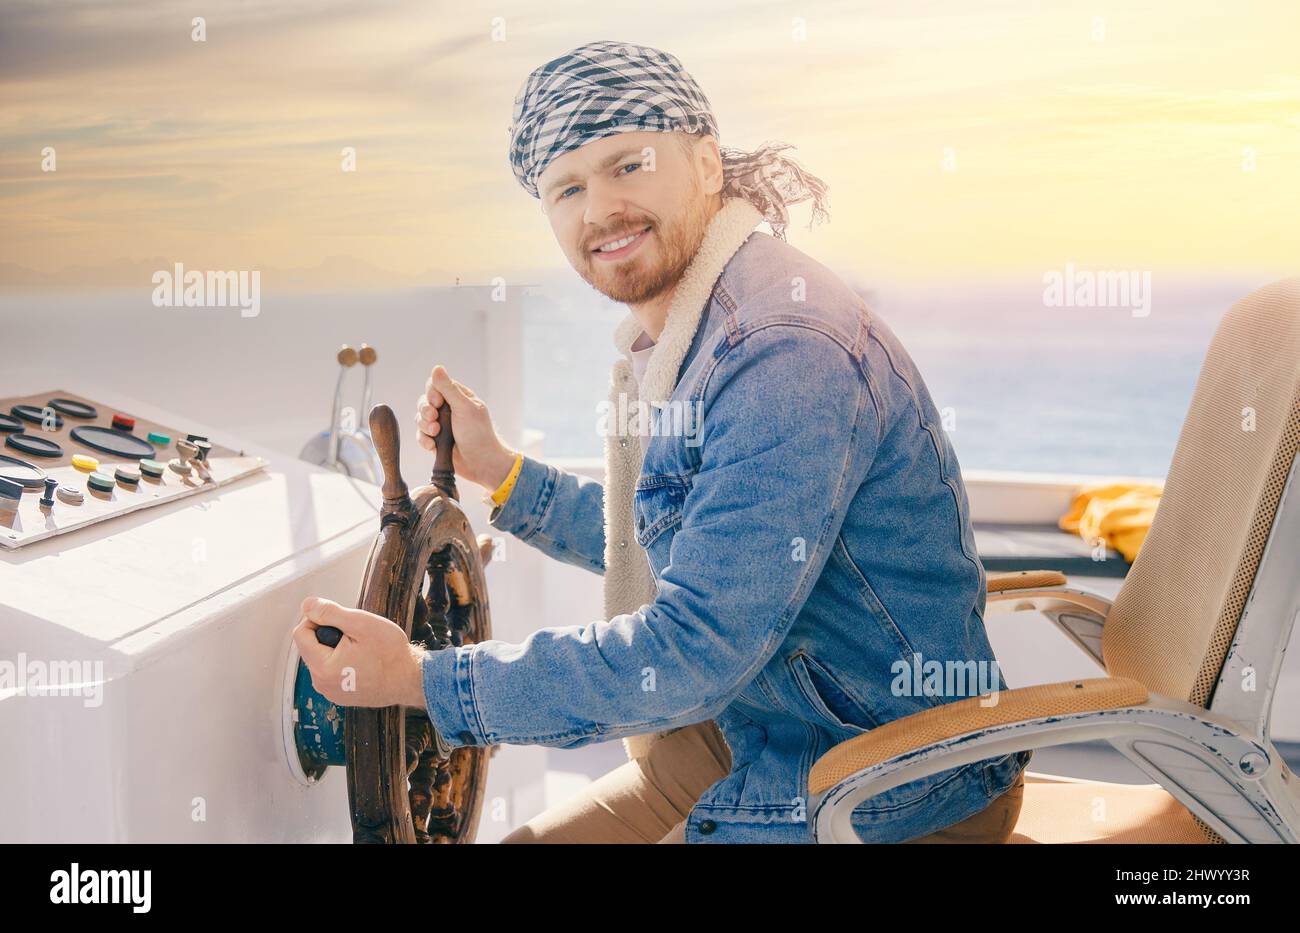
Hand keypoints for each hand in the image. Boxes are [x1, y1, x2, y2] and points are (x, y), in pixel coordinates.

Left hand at [292, 597, 427, 708]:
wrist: (411, 680)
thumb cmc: (391, 654)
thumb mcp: (361, 624)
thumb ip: (330, 613)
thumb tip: (308, 605)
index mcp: (323, 668)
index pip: (301, 633)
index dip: (318, 619)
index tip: (341, 621)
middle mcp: (322, 684)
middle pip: (311, 647)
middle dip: (330, 635)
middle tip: (356, 636)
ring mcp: (332, 693)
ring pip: (322, 659)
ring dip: (337, 649)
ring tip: (362, 650)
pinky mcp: (342, 696)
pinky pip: (333, 672)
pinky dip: (344, 663)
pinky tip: (364, 662)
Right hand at [415, 365, 516, 490]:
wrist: (481, 462)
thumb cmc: (478, 433)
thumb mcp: (464, 407)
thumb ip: (448, 388)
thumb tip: (437, 368)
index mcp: (458, 397)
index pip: (435, 386)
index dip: (432, 393)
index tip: (438, 403)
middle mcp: (448, 409)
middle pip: (424, 401)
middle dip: (425, 410)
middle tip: (434, 418)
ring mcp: (441, 425)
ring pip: (420, 419)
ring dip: (425, 426)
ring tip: (436, 433)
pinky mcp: (435, 441)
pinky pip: (420, 436)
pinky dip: (424, 440)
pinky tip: (433, 445)